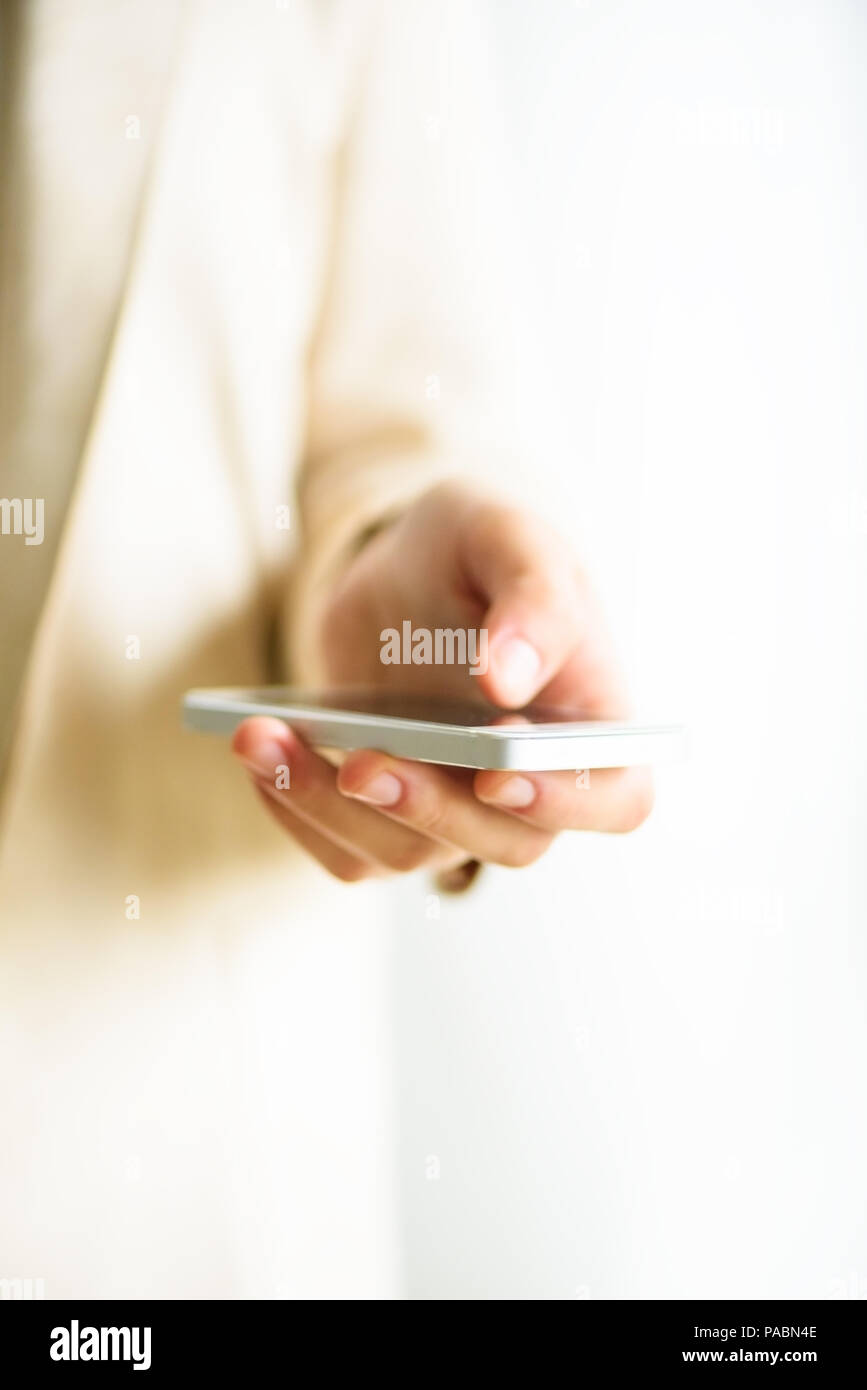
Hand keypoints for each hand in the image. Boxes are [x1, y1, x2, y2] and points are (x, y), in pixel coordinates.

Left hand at [232, 482, 652, 881]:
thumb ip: (531, 594)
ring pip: (410, 854)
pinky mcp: (390, 813)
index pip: (617, 798)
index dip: (565, 801)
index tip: (497, 769)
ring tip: (261, 736)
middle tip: (358, 760)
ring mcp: (459, 808)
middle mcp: (533, 782)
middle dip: (427, 808)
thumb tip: (510, 679)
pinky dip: (295, 811)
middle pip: (504, 842)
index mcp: (592, 721)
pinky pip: (348, 852)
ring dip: (331, 807)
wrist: (403, 566)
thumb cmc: (478, 547)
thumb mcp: (508, 535)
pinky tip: (260, 749)